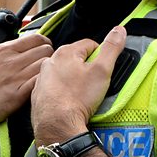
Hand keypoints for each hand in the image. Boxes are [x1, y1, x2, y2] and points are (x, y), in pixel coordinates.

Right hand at [0, 13, 52, 133]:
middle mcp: (11, 62)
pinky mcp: (16, 97)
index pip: (36, 38)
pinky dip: (43, 85)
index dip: (42, 42)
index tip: (40, 49)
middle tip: (42, 63)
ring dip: (48, 71)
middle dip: (48, 55)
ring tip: (42, 77)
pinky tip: (37, 89)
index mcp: (1, 50)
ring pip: (46, 67)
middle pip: (46, 51)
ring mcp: (15, 80)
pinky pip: (40, 85)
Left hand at [31, 25, 125, 142]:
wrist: (57, 124)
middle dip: (86, 69)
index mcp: (65, 53)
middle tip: (94, 84)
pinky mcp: (38, 94)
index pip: (90, 45)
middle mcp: (50, 62)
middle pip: (75, 59)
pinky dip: (62, 92)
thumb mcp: (102, 70)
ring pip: (64, 74)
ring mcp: (42, 78)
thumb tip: (118, 31)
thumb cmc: (77, 98)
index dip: (101, 56)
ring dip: (73, 80)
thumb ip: (111, 48)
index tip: (104, 68)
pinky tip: (69, 101)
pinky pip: (54, 88)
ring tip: (82, 94)